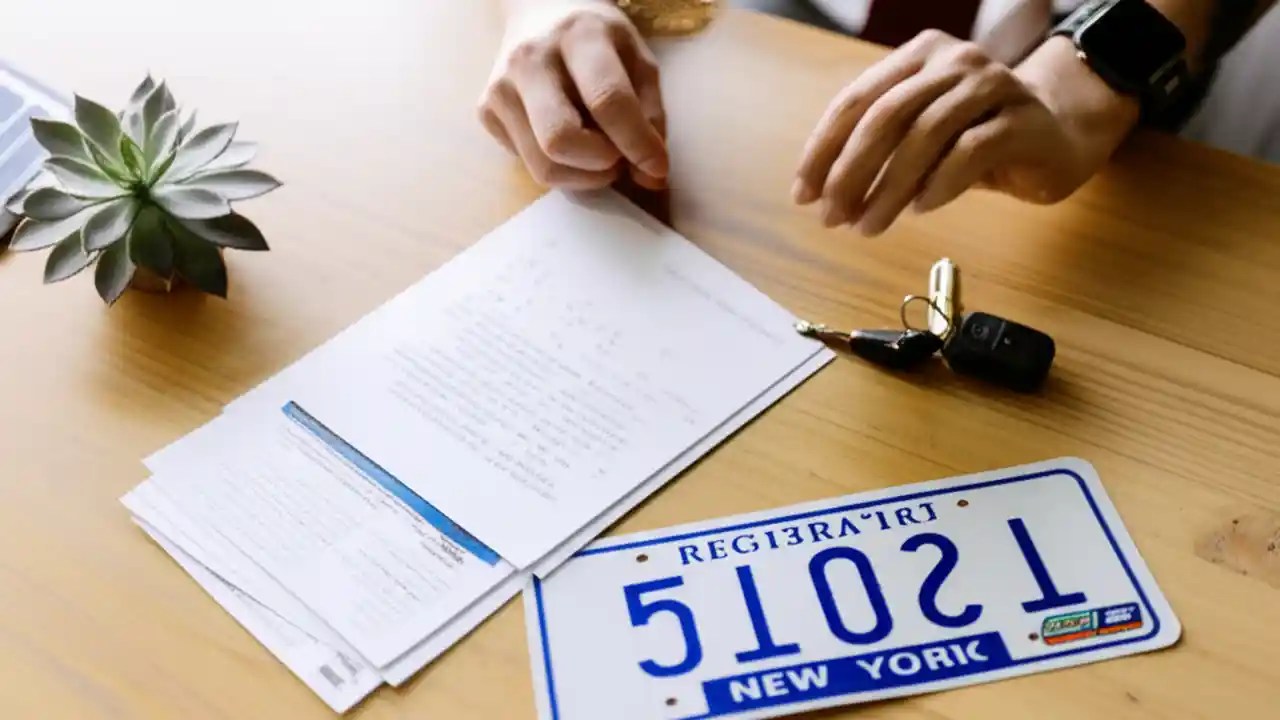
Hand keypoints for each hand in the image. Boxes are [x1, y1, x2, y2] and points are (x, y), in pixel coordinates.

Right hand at [479, 0, 667, 190]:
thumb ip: (651, 115)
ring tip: (598, 155)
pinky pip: (528, 164)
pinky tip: (569, 140)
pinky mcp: (485, 111)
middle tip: (618, 158)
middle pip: (561, 140)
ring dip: (583, 176)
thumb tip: (652, 177)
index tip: (656, 167)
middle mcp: (530, 59)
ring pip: (543, 166)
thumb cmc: (598, 42)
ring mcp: (500, 87)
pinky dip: (559, 167)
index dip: (636, 143)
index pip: (607, 100)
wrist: (540, 13)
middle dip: (600, 165)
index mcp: (579, 36)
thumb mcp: (637, 61)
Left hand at [793, 30, 1095, 235]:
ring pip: (924, 135)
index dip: (823, 150)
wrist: (1060, 132)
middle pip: (885, 116)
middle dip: (849, 172)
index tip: (803, 195)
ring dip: (888, 189)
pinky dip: (938, 184)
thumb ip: (878, 152)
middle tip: (831, 218)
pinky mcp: (1023, 119)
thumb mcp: (920, 139)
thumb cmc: (978, 137)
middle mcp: (953, 61)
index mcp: (917, 57)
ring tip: (868, 226)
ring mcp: (991, 85)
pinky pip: (970, 151)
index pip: (855, 101)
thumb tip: (825, 195)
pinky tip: (919, 210)